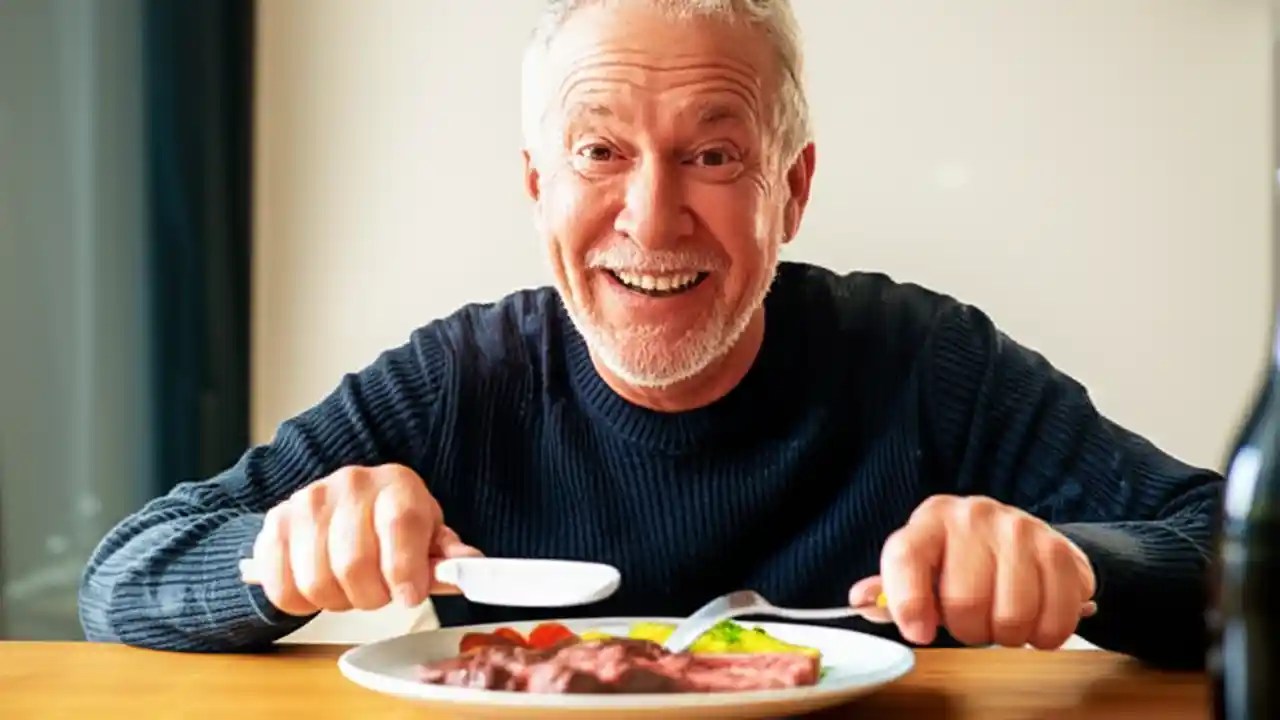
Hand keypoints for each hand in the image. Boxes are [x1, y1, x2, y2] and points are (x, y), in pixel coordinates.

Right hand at [241, 463, 481, 615]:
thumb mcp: (429, 534)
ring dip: (338, 601)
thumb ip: (449, 554)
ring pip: (317, 581)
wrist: (342, 505)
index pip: (400, 526)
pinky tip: (320, 587)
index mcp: (396, 484)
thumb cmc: (392, 524)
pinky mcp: (274, 525)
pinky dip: (303, 603)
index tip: (409, 596)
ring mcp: (307, 502)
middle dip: (372, 596)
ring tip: (351, 588)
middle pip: (355, 563)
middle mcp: (350, 485)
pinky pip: (283, 587)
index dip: (405, 570)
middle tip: (380, 593)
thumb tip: (469, 567)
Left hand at [849, 494, 1095, 648]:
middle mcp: (972, 516)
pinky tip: (1036, 619)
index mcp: (929, 520)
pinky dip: (1045, 635)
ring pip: (1012, 617)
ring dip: (1007, 636)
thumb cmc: (959, 561)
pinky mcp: (1060, 550)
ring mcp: (1020, 529)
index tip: (919, 632)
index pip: (906, 557)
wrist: (1021, 537)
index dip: (907, 602)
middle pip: (964, 601)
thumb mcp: (922, 569)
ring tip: (1002, 619)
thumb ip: (891, 591)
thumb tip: (860, 601)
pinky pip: (1054, 620)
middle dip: (967, 629)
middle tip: (972, 622)